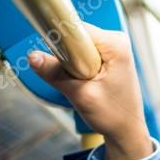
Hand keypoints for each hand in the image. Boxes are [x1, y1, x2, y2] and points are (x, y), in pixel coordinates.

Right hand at [28, 24, 151, 159]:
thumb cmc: (114, 116)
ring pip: (76, 46)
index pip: (76, 29)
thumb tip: (32, 57)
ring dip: (72, 65)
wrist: (127, 131)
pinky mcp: (107, 57)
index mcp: (115, 44)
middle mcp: (116, 41)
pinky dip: (77, 68)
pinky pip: (82, 54)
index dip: (61, 43)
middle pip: (75, 36)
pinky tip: (86, 82)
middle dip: (68, 58)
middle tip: (78, 81)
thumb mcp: (81, 96)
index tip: (58, 60)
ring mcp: (112, 48)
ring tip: (85, 84)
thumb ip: (55, 74)